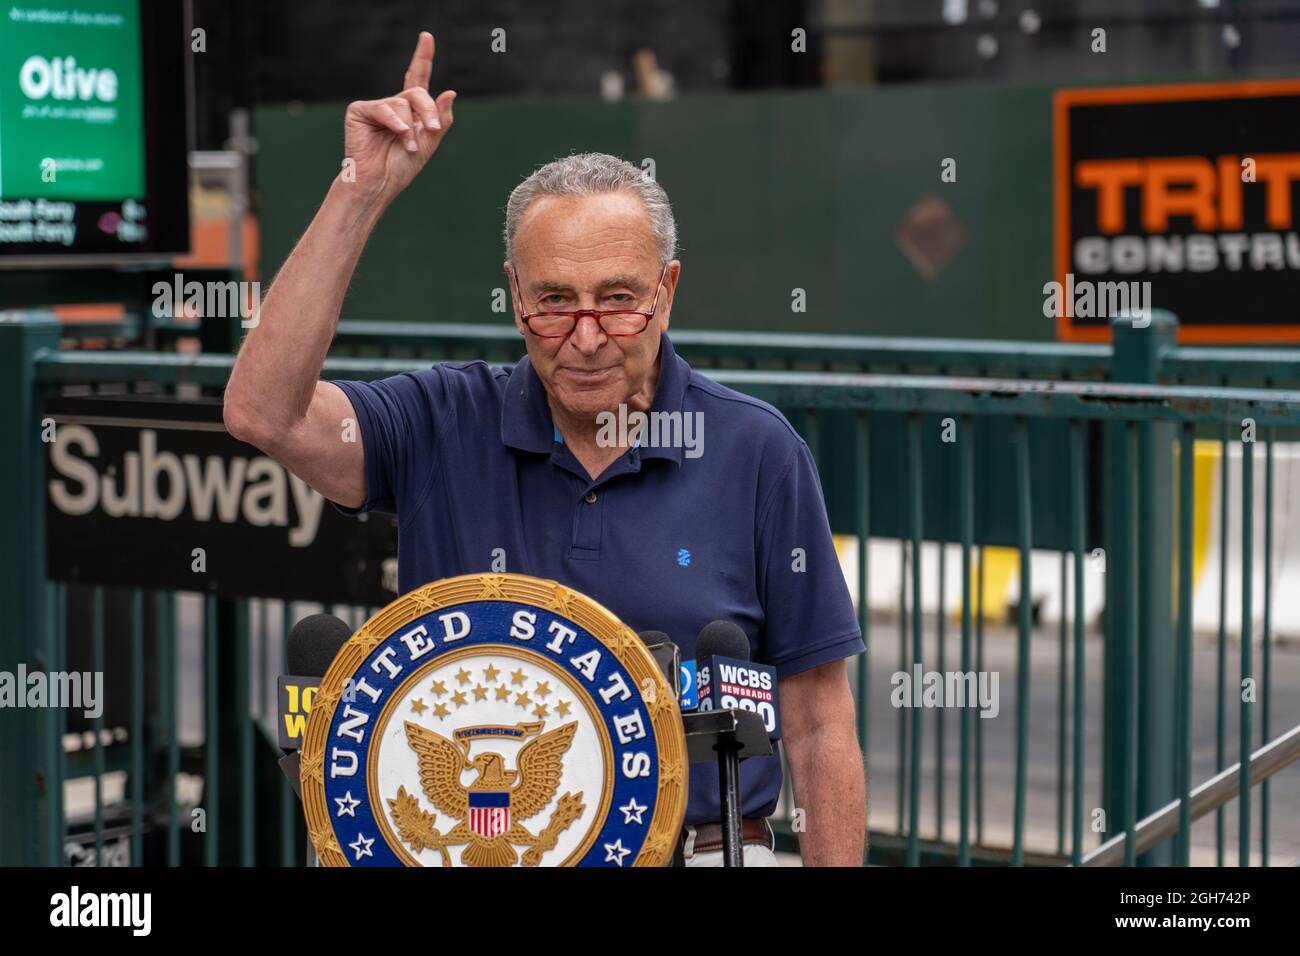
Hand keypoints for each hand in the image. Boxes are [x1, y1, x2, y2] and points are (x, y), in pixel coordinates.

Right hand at [342, 31, 455, 203]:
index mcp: (410, 111)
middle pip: (417, 93)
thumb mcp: (429, 142)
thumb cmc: (402, 167)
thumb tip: (450, 92)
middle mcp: (393, 105)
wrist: (380, 183)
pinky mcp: (360, 111)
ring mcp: (376, 107)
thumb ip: (441, 118)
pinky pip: (384, 108)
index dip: (422, 57)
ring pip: (403, 102)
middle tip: (432, 131)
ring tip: (408, 147)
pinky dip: (395, 122)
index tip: (426, 37)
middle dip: (428, 111)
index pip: (417, 78)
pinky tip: (399, 135)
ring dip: (411, 128)